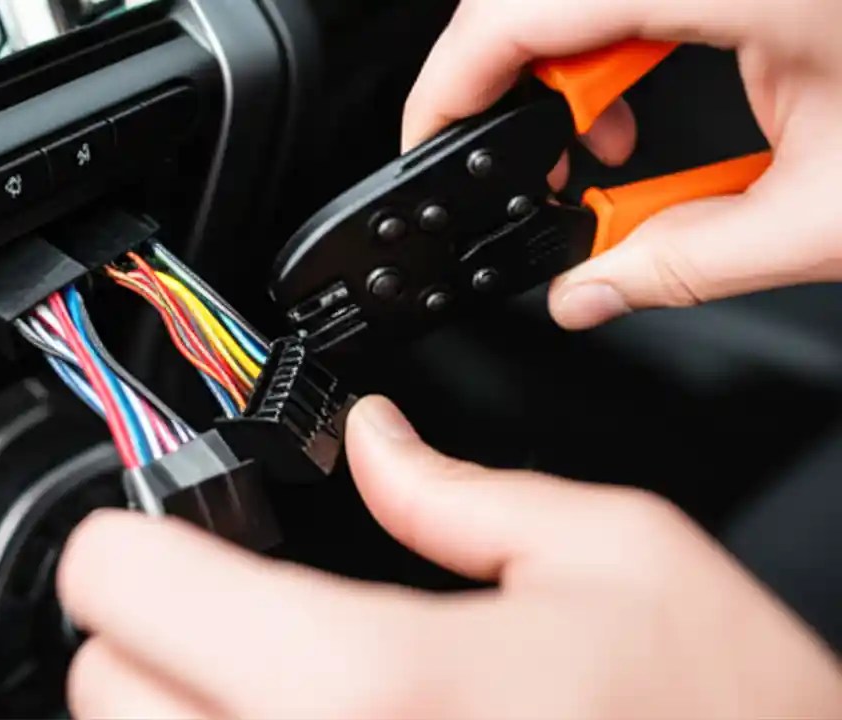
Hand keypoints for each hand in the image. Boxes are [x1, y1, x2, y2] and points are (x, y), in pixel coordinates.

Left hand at [57, 396, 841, 718]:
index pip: (123, 583)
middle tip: (233, 613)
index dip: (135, 537)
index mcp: (372, 677)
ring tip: (282, 688)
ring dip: (180, 712)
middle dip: (153, 634)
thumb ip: (458, 490)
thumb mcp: (614, 557)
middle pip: (105, 687)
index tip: (166, 532)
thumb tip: (379, 438)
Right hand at [402, 0, 841, 329]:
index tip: (428, 140)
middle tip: (523, 163)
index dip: (452, 78)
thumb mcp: (825, 218)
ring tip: (594, 147)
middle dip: (503, 81)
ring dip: (559, 65)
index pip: (526, 7)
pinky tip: (633, 106)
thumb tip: (584, 292)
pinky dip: (607, 41)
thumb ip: (687, 262)